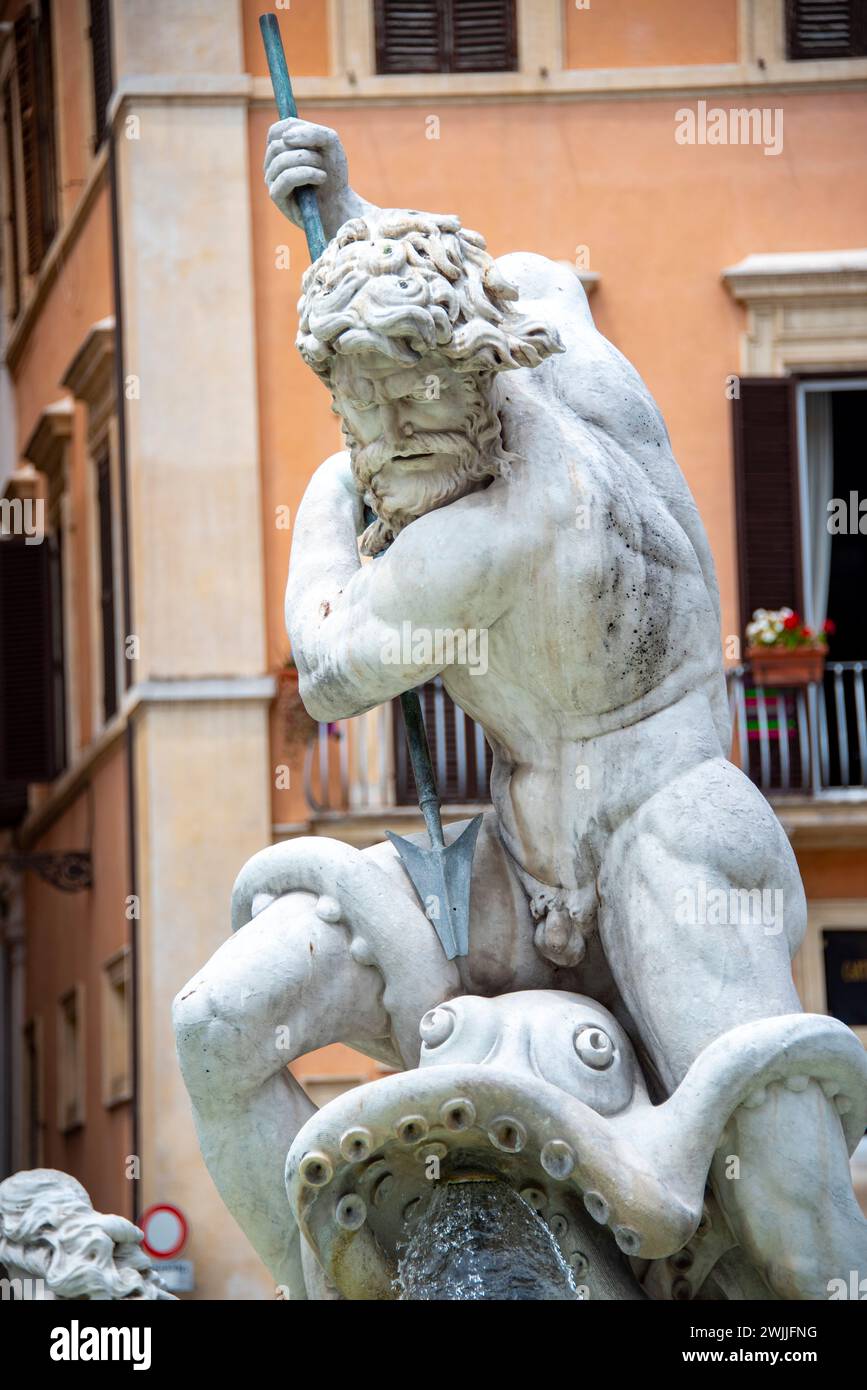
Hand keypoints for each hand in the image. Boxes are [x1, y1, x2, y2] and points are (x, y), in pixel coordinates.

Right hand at [264, 117, 366, 239]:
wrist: (338, 202)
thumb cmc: (332, 171)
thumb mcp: (329, 142)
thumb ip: (312, 131)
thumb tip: (285, 138)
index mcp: (280, 148)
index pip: (276, 131)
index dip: (296, 131)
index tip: (314, 142)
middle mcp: (271, 163)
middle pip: (278, 144)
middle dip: (305, 148)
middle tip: (321, 159)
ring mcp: (271, 179)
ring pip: (281, 160)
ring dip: (308, 161)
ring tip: (323, 172)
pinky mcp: (275, 195)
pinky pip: (286, 177)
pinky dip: (307, 174)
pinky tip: (321, 178)